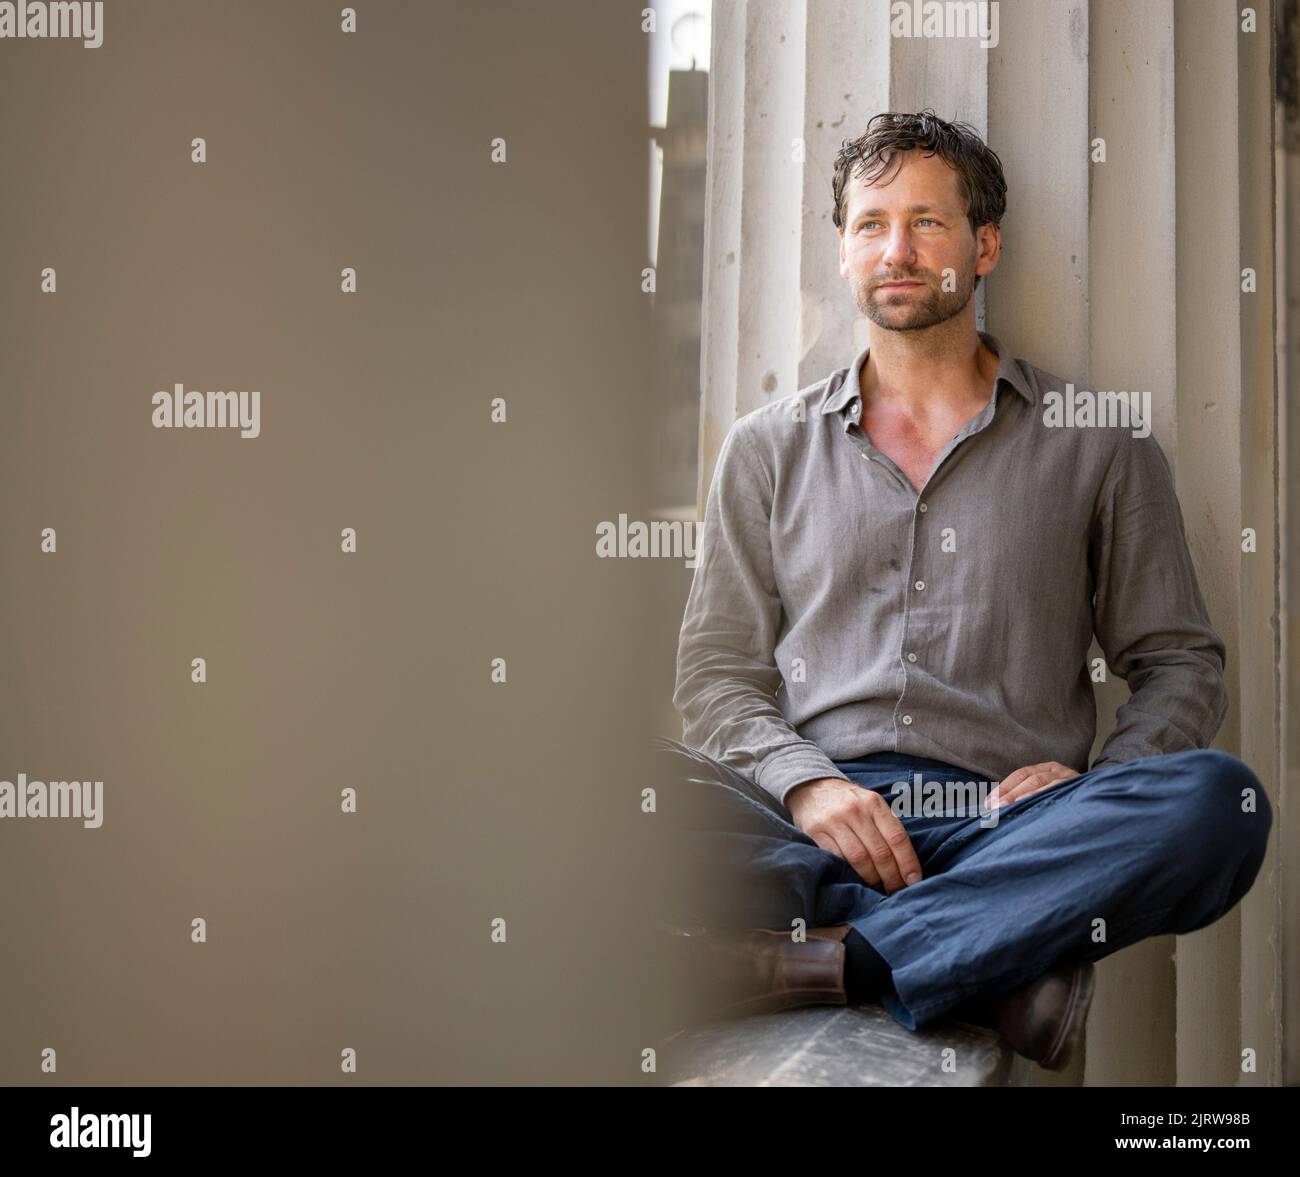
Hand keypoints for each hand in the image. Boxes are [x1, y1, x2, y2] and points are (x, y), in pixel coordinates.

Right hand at [785, 777, 922, 893]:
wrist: (811, 787)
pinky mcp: (816, 831)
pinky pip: (837, 858)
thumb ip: (886, 825)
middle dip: (891, 877)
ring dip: (871, 878)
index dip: (908, 863)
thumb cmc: (848, 802)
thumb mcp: (870, 803)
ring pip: (859, 858)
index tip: (914, 881)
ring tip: (877, 887)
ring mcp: (834, 820)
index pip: (897, 837)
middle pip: (880, 852)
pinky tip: (855, 879)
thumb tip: (906, 863)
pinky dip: (849, 872)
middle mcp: (855, 810)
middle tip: (896, 891)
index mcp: (874, 803)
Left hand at [986, 761, 1079, 808]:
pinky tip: (1033, 805)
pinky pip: (1058, 789)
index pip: (1020, 775)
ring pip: (1041, 782)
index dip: (1003, 788)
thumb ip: (1028, 798)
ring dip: (1024, 795)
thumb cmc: (1067, 800)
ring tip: (1010, 805)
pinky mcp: (1078, 786)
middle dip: (1009, 793)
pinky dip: (1044, 796)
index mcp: (1046, 768)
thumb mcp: (1048, 794)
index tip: (988, 802)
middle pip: (1029, 779)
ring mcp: (1068, 777)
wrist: (1103, 800)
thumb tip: (999, 809)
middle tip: (995, 807)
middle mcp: (1056, 770)